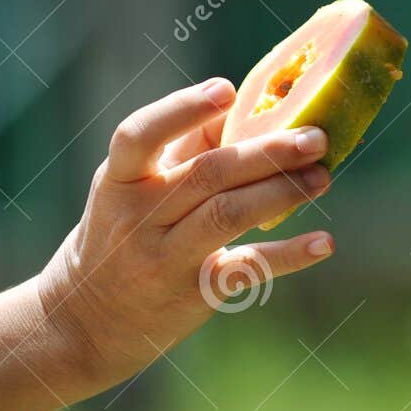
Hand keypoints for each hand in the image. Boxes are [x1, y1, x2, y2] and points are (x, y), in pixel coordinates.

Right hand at [36, 78, 333, 392]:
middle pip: (207, 175)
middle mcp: (138, 217)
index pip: (139, 136)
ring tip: (322, 178)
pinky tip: (324, 243)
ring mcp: (164, 257)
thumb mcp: (131, 187)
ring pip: (228, 216)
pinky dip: (288, 256)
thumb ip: (181, 146)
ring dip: (282, 193)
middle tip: (316, 137)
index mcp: (119, 179)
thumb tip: (242, 103)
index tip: (227, 90)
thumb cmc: (122, 233)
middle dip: (267, 152)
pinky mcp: (192, 292)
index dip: (181, 110)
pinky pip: (245, 269)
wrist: (86, 320)